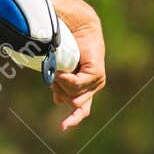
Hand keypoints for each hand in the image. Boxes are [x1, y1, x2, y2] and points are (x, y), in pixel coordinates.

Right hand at [51, 10, 104, 130]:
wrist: (77, 25)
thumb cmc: (67, 45)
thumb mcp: (60, 70)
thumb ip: (61, 86)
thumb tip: (59, 101)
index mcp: (84, 88)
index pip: (82, 110)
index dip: (73, 119)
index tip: (63, 128)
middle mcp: (92, 87)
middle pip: (70, 101)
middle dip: (58, 89)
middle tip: (55, 73)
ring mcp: (96, 82)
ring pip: (72, 95)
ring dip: (61, 83)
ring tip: (59, 67)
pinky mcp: (97, 75)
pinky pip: (77, 85)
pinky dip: (66, 79)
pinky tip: (62, 71)